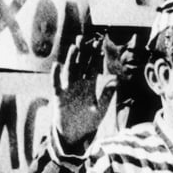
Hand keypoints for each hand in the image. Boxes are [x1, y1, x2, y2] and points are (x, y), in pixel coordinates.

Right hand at [52, 35, 116, 151]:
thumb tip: (116, 81)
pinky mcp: (59, 96)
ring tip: (75, 47)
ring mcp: (67, 89)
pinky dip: (56, 75)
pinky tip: (57, 65)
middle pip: (80, 65)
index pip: (93, 67)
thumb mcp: (100, 109)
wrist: (74, 134)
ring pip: (70, 71)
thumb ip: (107, 95)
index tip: (99, 43)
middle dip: (83, 52)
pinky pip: (56, 84)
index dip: (96, 56)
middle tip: (85, 37)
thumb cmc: (88, 122)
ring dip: (72, 59)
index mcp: (89, 86)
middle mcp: (78, 84)